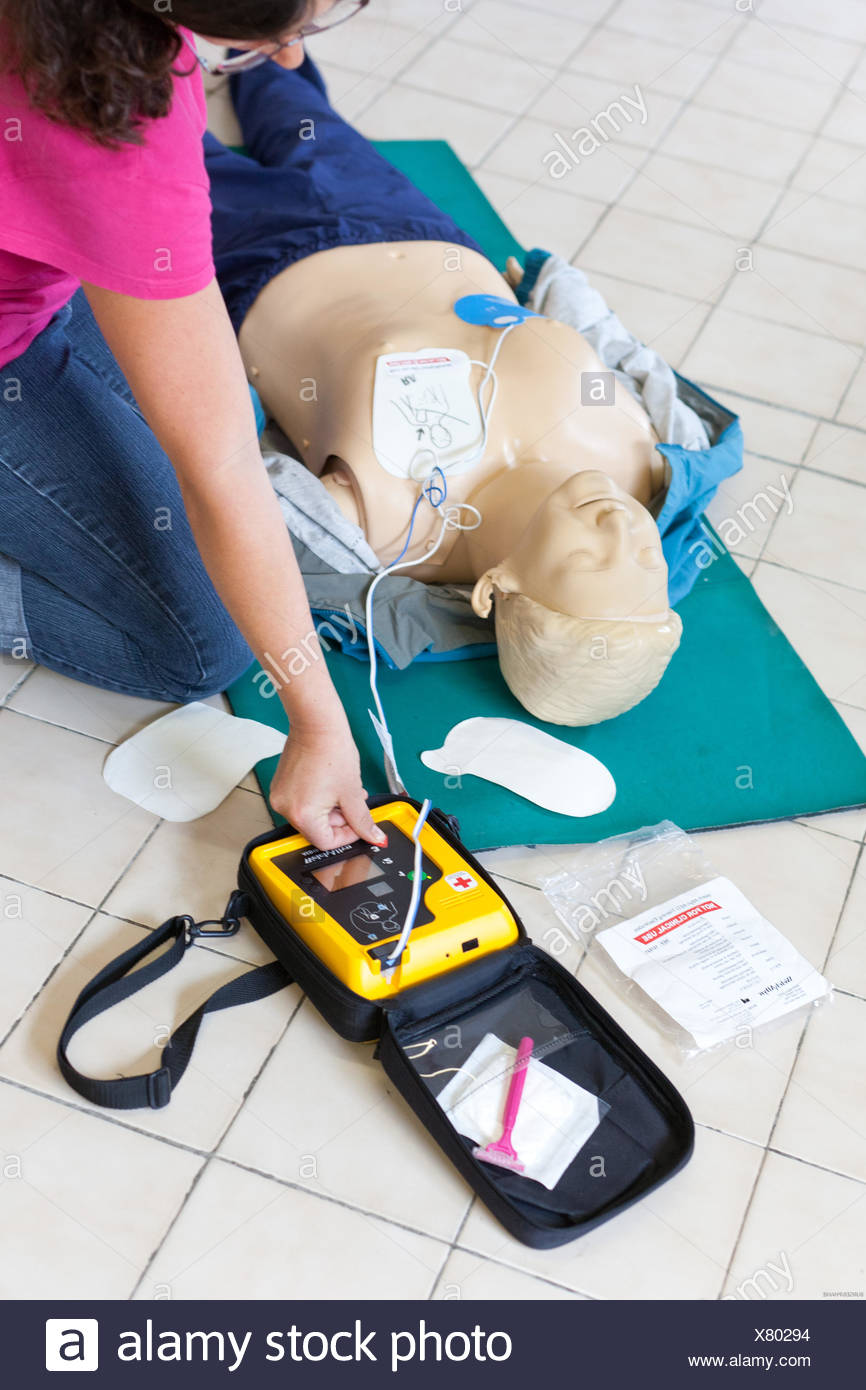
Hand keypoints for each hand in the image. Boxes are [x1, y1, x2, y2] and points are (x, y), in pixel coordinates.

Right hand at [269, 714, 386, 851]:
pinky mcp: (280, 785)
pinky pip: (302, 802)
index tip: (359, 826)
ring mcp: (280, 796)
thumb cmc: (332, 751)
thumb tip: (373, 837)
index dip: (347, 835)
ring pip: (310, 816)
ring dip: (331, 808)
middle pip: (317, 829)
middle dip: (340, 820)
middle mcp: (285, 809)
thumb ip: (362, 820)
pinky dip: (318, 799)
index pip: (327, 842)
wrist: (317, 724)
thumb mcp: (352, 792)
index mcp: (302, 815)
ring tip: (344, 790)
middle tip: (354, 804)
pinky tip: (331, 784)